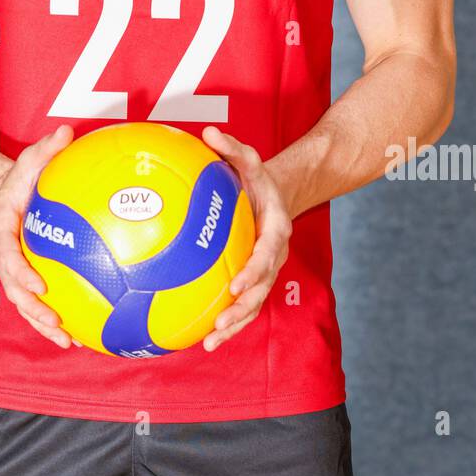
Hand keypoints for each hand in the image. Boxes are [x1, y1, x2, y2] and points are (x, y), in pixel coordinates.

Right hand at [0, 123, 78, 349]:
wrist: (2, 193)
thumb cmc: (21, 177)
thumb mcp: (30, 160)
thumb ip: (47, 148)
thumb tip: (67, 130)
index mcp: (2, 229)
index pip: (8, 254)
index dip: (21, 272)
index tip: (40, 284)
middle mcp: (5, 255)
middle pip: (14, 289)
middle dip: (33, 310)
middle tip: (55, 323)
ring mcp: (14, 270)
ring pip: (24, 303)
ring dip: (43, 324)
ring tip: (68, 341)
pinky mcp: (27, 277)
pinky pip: (39, 301)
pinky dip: (54, 319)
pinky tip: (81, 333)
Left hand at [200, 125, 291, 351]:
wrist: (275, 196)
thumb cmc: (256, 178)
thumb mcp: (249, 159)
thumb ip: (232, 148)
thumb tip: (209, 132)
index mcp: (275, 230)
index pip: (266, 255)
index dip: (252, 273)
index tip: (234, 286)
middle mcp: (273, 256)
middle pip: (261, 290)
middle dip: (241, 311)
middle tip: (220, 324)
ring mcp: (264, 273)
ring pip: (252, 305)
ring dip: (234, 326)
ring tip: (209, 343)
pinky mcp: (252, 281)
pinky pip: (241, 305)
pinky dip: (227, 323)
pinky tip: (201, 338)